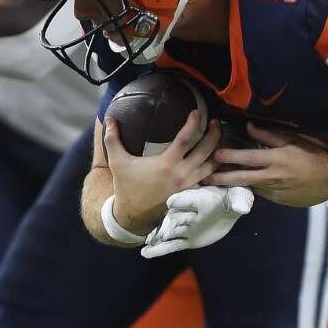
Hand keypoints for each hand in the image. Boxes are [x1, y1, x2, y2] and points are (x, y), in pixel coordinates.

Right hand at [101, 110, 217, 229]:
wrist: (133, 215)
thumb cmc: (126, 186)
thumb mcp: (117, 161)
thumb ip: (112, 138)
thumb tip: (108, 116)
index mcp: (166, 164)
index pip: (185, 139)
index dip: (193, 124)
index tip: (197, 111)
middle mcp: (182, 175)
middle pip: (206, 151)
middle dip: (214, 134)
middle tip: (215, 121)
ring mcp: (189, 186)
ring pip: (212, 166)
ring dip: (218, 151)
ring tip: (220, 138)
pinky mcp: (192, 194)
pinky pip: (209, 179)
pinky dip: (215, 169)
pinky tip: (216, 159)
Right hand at [142, 184, 254, 258]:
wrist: (228, 209)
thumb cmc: (233, 197)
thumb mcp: (239, 198)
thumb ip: (239, 202)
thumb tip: (243, 207)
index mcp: (201, 199)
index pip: (190, 199)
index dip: (182, 201)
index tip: (171, 203)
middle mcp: (189, 213)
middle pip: (176, 218)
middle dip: (168, 225)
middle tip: (160, 233)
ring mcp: (185, 227)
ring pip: (170, 232)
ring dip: (159, 238)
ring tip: (147, 244)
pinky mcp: (186, 239)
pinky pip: (172, 245)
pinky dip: (159, 249)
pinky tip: (146, 253)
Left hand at [207, 123, 327, 205]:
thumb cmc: (315, 154)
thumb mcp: (294, 140)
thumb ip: (270, 135)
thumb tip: (249, 128)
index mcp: (276, 159)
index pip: (247, 158)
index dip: (228, 156)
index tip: (213, 154)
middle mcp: (273, 177)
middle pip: (241, 178)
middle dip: (220, 178)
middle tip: (203, 177)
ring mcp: (276, 192)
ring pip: (249, 188)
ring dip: (233, 185)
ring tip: (216, 182)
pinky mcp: (280, 201)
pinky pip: (262, 194)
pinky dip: (251, 189)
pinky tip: (241, 186)